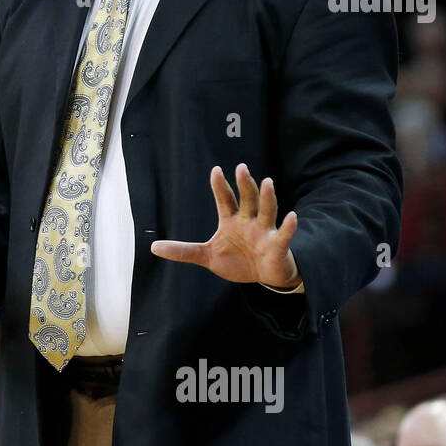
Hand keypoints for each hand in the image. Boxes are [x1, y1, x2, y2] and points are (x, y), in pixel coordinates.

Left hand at [151, 164, 301, 288]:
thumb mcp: (206, 256)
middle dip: (244, 184)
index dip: (220, 186)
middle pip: (247, 199)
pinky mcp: (276, 246)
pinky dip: (288, 226)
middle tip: (241, 168)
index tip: (215, 170)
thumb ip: (183, 251)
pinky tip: (292, 216)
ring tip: (267, 182)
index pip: (225, 199)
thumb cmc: (237, 261)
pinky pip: (283, 235)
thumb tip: (154, 247)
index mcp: (231, 221)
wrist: (262, 277)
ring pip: (266, 211)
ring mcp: (264, 232)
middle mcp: (249, 222)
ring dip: (267, 198)